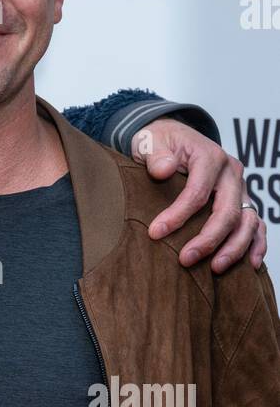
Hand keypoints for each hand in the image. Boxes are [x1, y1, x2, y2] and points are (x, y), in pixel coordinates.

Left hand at [131, 118, 266, 272]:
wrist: (173, 138)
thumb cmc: (160, 143)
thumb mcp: (150, 141)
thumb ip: (155, 154)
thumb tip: (164, 170)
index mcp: (210, 157)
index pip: (197, 192)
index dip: (177, 215)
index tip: (155, 233)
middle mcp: (231, 173)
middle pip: (228, 211)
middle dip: (208, 239)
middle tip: (185, 259)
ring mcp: (240, 189)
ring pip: (248, 222)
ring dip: (234, 248)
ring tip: (215, 269)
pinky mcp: (242, 202)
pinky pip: (256, 225)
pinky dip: (256, 244)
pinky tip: (250, 265)